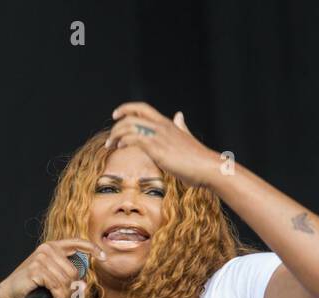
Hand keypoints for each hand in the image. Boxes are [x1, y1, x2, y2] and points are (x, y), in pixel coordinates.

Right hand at [0, 238, 103, 297]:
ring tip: (53, 297)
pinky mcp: (36, 269)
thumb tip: (84, 285)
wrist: (10, 295)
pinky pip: (58, 287)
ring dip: (62, 295)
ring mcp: (41, 257)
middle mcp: (47, 249)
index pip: (76, 243)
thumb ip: (68, 280)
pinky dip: (56, 297)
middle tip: (59, 296)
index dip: (92, 249)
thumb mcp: (53, 281)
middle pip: (74, 272)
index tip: (103, 257)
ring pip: (67, 281)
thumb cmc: (32, 288)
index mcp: (52, 247)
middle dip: (70, 289)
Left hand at [106, 103, 221, 187]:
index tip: (115, 116)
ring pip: (130, 126)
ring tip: (111, 146)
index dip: (127, 108)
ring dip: (116, 135)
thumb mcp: (187, 137)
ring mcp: (159, 137)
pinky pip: (134, 139)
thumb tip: (179, 116)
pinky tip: (121, 147)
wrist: (207, 168)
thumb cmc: (198, 158)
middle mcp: (162, 126)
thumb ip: (181, 127)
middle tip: (110, 140)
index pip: (142, 108)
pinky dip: (124, 141)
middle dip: (116, 126)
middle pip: (132, 116)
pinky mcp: (157, 149)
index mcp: (167, 123)